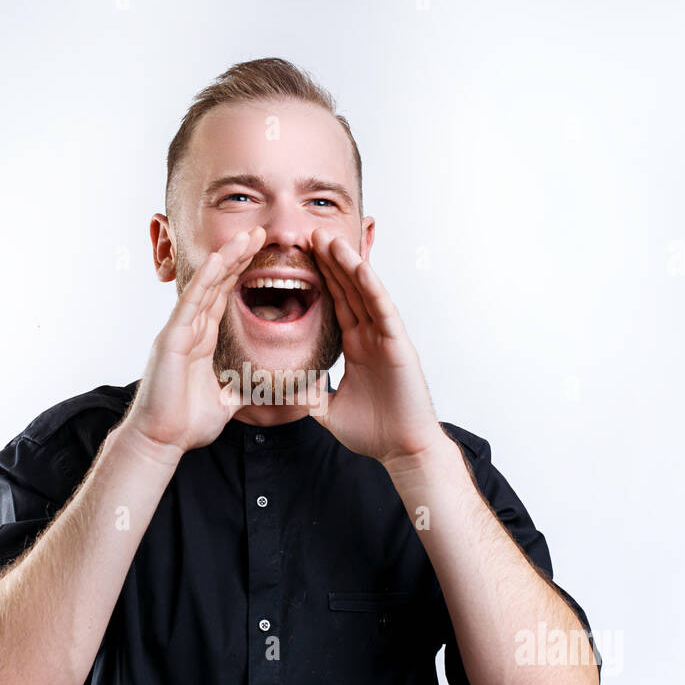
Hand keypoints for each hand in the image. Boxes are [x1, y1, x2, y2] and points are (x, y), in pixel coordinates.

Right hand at [121, 226, 265, 462]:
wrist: (162, 440)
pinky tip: (219, 258)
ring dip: (227, 258)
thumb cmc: (187, 422)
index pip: (225, 296)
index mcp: (203, 339)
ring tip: (248, 235)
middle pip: (217, 283)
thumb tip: (267, 387)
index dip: (242, 272)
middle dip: (238, 256)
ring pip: (206, 285)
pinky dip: (206, 279)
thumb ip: (243, 387)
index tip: (262, 252)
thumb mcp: (227, 400)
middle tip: (260, 231)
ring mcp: (179, 331)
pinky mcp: (172, 339)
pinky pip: (191, 302)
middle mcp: (190, 329)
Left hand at [309, 228, 446, 468]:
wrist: (401, 450)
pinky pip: (383, 310)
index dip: (320, 279)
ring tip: (329, 239)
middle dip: (331, 261)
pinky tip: (359, 267)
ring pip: (365, 292)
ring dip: (348, 264)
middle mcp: (370, 335)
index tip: (301, 256)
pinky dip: (372, 287)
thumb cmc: (374, 432)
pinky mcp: (398, 345)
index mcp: (355, 346)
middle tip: (311, 233)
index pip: (335, 303)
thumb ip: (309, 391)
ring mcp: (385, 337)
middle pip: (348, 290)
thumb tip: (283, 383)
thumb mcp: (327, 409)